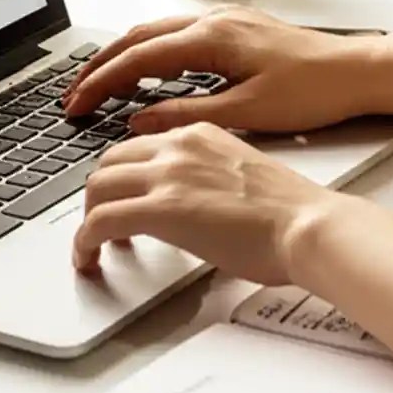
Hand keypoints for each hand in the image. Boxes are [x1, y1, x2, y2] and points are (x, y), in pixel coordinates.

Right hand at [65, 7, 384, 134]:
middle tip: (73, 94)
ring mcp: (224, 22)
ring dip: (123, 57)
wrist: (361, 71)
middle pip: (137, 39)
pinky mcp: (236, 31)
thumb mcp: (248, 112)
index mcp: (210, 39)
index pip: (137, 59)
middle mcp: (212, 22)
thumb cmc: (315, 89)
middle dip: (99, 66)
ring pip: (155, 34)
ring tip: (98, 85)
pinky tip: (148, 72)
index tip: (76, 104)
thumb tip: (141, 119)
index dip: (100, 83)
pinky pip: (177, 36)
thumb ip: (189, 115)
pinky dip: (150, 53)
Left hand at [73, 123, 363, 285]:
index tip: (118, 197)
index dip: (120, 177)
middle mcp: (177, 146)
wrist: (308, 225)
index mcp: (198, 134)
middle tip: (101, 223)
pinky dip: (84, 242)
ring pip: (96, 188)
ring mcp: (167, 174)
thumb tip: (191, 204)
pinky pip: (99, 221)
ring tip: (93, 246)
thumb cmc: (290, 213)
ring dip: (87, 219)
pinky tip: (87, 258)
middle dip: (98, 195)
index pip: (138, 147)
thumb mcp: (239, 174)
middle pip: (108, 162)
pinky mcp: (161, 209)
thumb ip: (206, 178)